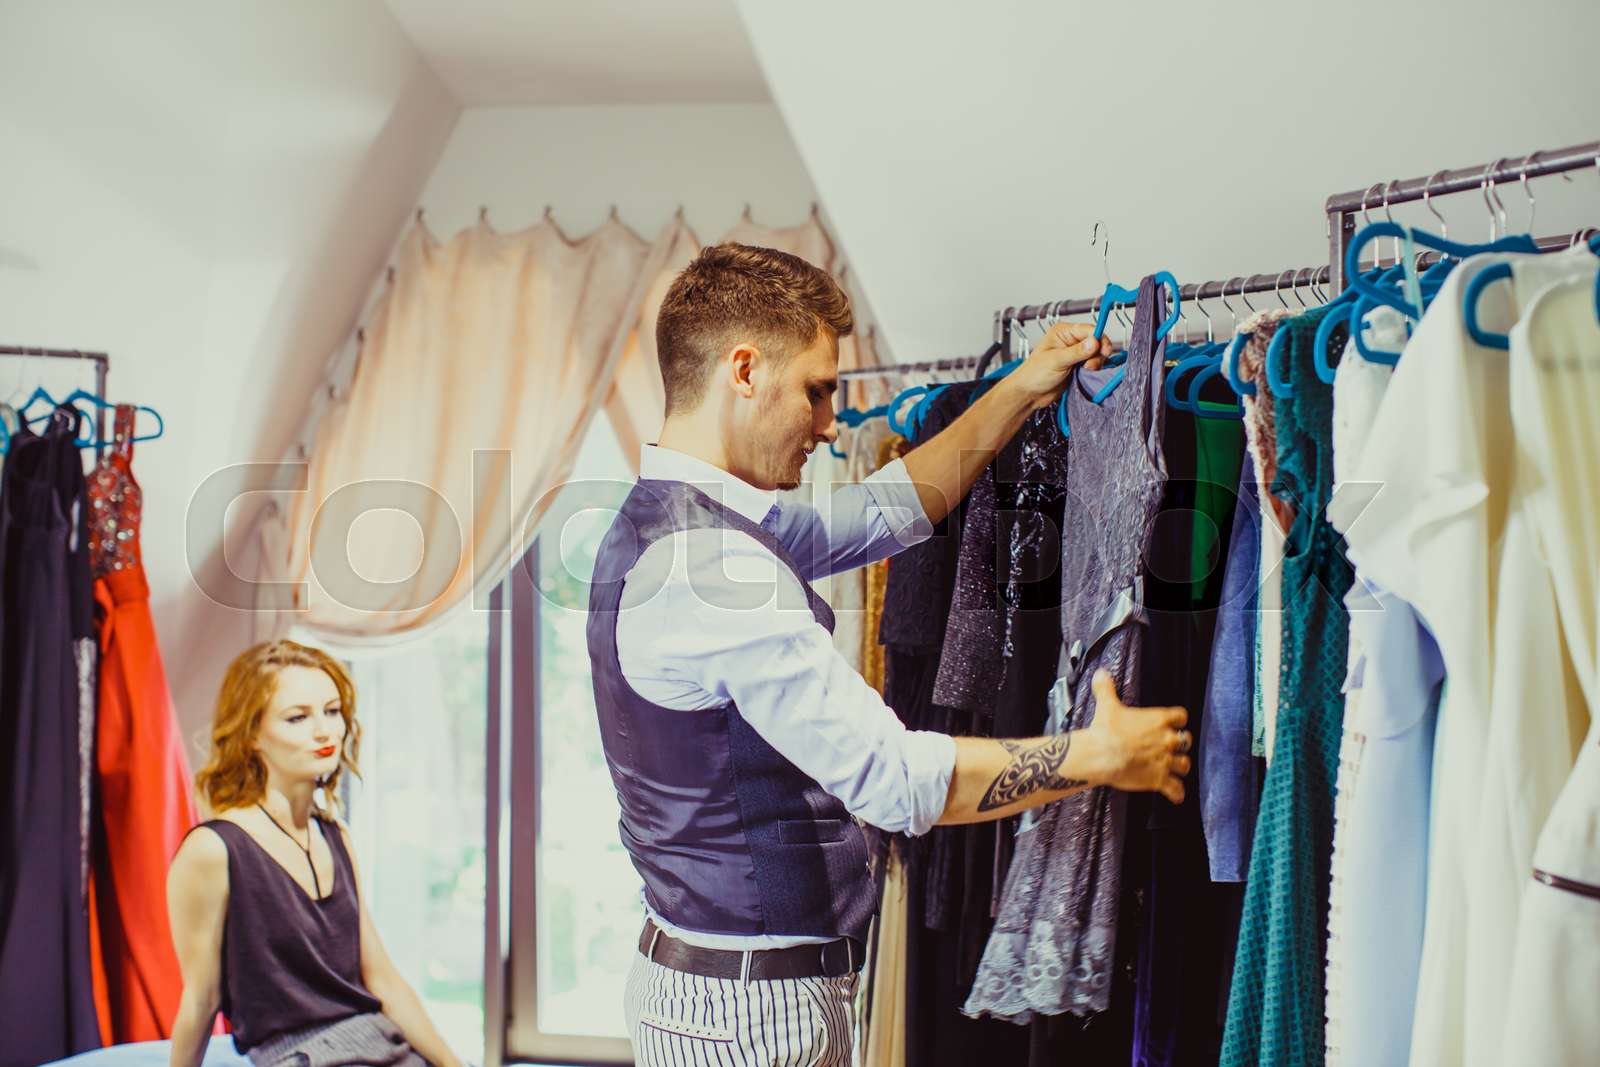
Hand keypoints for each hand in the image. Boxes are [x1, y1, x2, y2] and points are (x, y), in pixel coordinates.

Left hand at [1007, 321, 1110, 411]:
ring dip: (1096, 363)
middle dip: (1097, 353)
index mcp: (1063, 332)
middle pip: (1096, 341)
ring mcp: (1076, 354)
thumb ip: (1077, 352)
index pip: (1088, 329)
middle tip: (1089, 365)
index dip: (1099, 338)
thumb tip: (1094, 342)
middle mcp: (1071, 340)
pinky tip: (1086, 374)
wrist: (1030, 394)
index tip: (1103, 350)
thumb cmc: (1034, 374)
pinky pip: (1094, 365)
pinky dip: (1094, 370)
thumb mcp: (1056, 360)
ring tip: (1085, 371)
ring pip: (1097, 354)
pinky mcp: (1079, 367)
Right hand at [1083, 669, 1189, 803]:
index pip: (1181, 717)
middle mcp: (1167, 739)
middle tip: (1171, 747)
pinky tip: (1177, 795)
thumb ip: (1106, 688)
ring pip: (1184, 765)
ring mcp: (1165, 761)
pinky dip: (1177, 793)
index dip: (1178, 720)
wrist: (1101, 755)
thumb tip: (1100, 674)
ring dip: (1180, 766)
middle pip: (1186, 741)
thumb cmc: (1105, 730)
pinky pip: (1176, 789)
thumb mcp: (1107, 704)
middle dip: (1179, 744)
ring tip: (1174, 769)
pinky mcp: (1159, 779)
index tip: (1174, 723)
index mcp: (1159, 720)